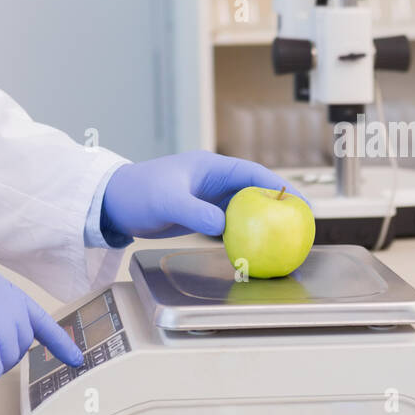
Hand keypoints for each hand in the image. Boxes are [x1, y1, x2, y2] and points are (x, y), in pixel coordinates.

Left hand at [101, 152, 309, 239]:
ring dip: (262, 221)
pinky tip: (255, 247)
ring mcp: (208, 198)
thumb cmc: (138, 193)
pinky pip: (230, 223)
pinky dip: (244, 233)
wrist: (115, 203)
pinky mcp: (201, 214)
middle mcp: (213, 180)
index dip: (277, 185)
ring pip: (244, 208)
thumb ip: (196, 212)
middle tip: (299, 223)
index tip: (297, 200)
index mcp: (210, 167)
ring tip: (284, 238)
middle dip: (277, 205)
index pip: (251, 173)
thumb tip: (223, 226)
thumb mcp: (168, 201)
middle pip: (253, 191)